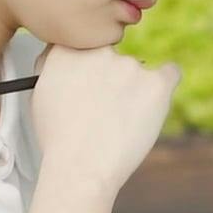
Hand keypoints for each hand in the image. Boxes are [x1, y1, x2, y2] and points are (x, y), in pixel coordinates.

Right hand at [27, 44, 178, 194]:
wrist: (81, 167)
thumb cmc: (59, 140)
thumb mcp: (41, 96)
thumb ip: (55, 69)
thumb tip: (65, 61)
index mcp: (69, 50)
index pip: (85, 45)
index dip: (88, 66)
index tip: (90, 84)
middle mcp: (100, 51)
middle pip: (112, 56)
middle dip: (111, 77)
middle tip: (106, 107)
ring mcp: (130, 66)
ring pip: (139, 71)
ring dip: (134, 90)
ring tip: (121, 123)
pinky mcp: (156, 84)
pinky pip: (170, 73)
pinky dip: (166, 83)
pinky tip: (156, 99)